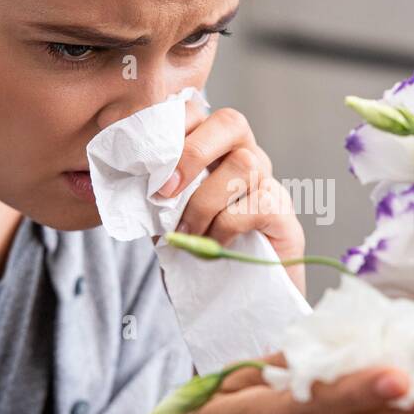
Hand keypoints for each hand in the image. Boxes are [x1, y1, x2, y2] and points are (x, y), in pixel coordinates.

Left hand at [157, 102, 305, 295]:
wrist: (237, 301)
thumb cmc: (200, 253)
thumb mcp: (167, 220)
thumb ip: (154, 196)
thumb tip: (129, 179)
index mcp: (214, 151)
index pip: (197, 112)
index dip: (171, 127)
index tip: (144, 163)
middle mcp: (247, 157)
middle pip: (231, 122)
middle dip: (192, 151)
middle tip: (164, 191)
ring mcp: (269, 183)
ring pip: (243, 164)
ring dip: (204, 201)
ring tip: (187, 232)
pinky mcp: (283, 213)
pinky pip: (256, 204)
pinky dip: (225, 226)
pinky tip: (213, 246)